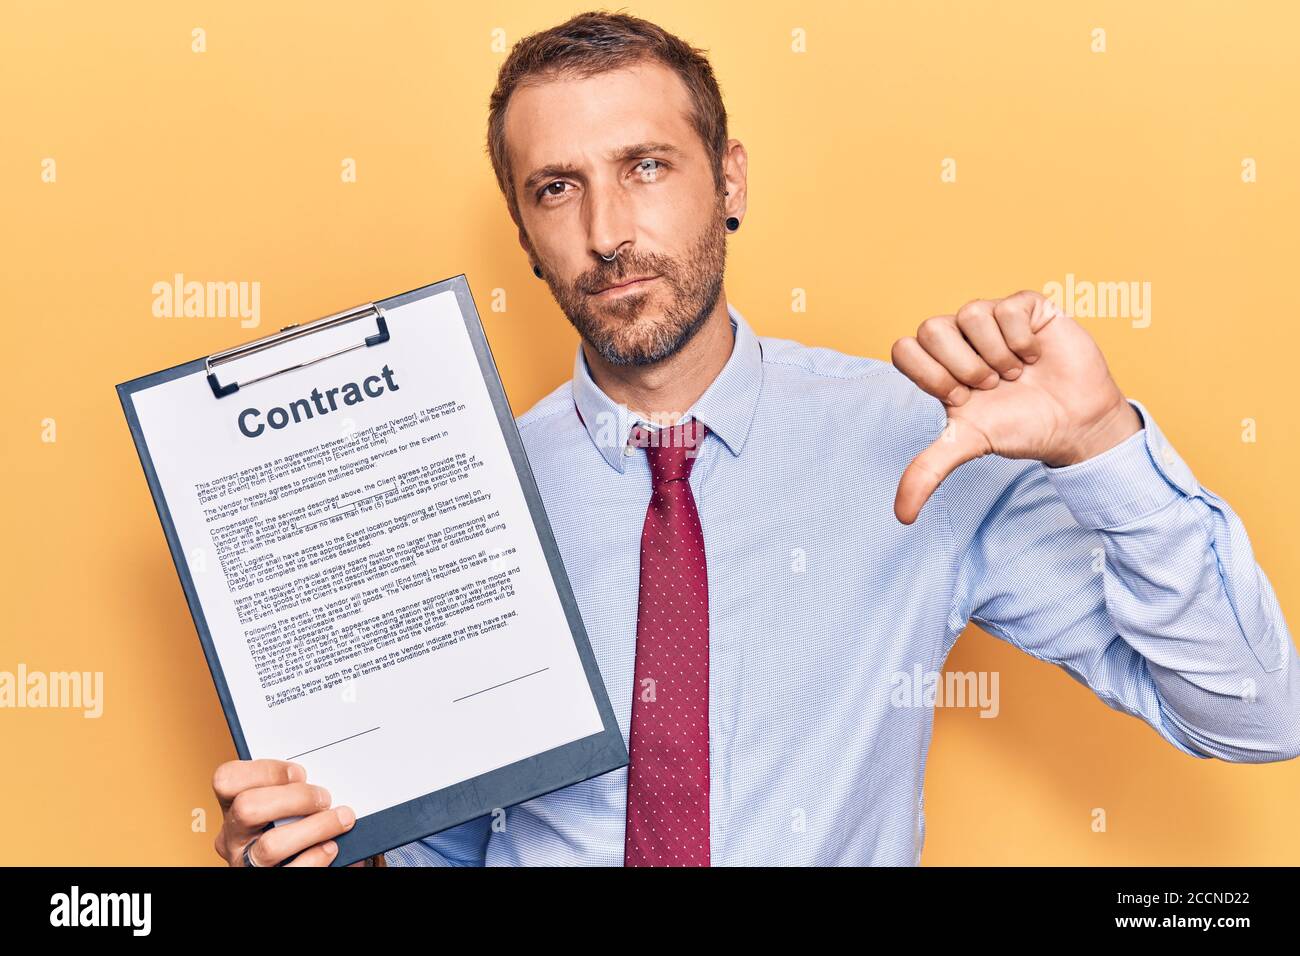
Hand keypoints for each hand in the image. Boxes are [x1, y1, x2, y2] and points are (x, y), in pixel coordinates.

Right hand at [212, 758, 364, 866]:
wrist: (297, 862)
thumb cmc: (293, 829)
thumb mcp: (282, 805)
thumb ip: (291, 790)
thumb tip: (325, 775)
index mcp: (233, 807)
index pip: (227, 779)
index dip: (263, 771)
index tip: (298, 773)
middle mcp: (233, 836)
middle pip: (246, 808)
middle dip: (294, 798)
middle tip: (324, 798)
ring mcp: (246, 862)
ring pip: (271, 845)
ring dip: (315, 828)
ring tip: (340, 820)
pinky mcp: (265, 880)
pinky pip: (291, 870)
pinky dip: (316, 857)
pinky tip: (330, 847)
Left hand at [890, 290, 1140, 524]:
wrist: (1076, 423)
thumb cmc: (1021, 429)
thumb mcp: (969, 446)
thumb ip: (928, 471)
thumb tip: (901, 517)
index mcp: (938, 365)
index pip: (903, 350)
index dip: (930, 375)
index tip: (961, 398)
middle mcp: (959, 338)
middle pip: (930, 328)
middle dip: (964, 367)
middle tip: (991, 387)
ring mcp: (991, 318)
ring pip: (970, 314)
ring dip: (996, 355)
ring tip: (1015, 374)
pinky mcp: (1025, 305)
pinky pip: (1007, 308)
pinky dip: (1022, 341)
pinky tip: (1034, 356)